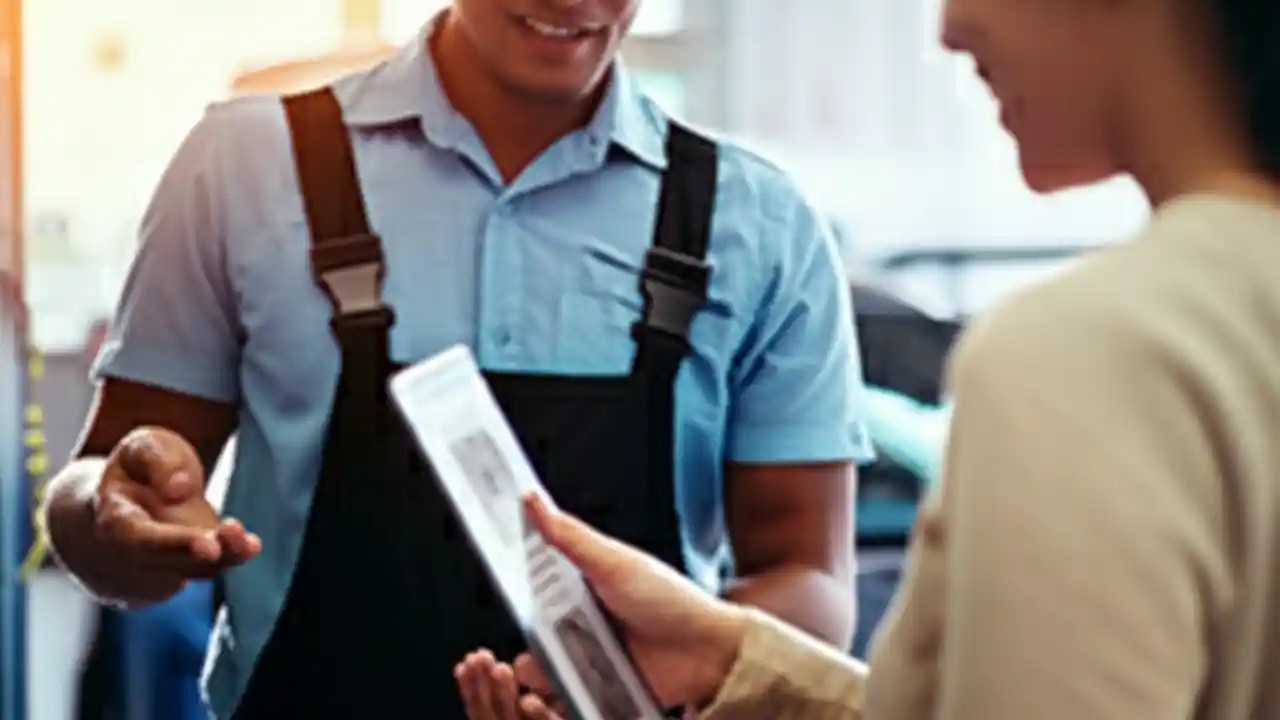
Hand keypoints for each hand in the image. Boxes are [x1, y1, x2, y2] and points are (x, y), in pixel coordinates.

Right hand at [93, 427, 259, 604]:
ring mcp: (157, 568)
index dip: (174, 544)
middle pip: (168, 563)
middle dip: (202, 554)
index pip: (140, 539)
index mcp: (115, 520)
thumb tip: (178, 488)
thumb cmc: (136, 470)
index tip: (208, 544)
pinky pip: (205, 571)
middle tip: (231, 536)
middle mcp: (133, 554)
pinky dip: (230, 559)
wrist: (127, 499)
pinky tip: (250, 545)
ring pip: (192, 572)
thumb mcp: (141, 448)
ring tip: (250, 542)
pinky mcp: (182, 569)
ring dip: (225, 558)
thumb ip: (157, 460)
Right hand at [456, 494, 746, 717]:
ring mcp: (592, 657)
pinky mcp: (600, 688)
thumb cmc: (671, 602)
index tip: (496, 586)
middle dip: (523, 643)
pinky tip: (553, 694)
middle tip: (518, 645)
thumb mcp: (613, 563)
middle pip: (535, 634)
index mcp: (581, 586)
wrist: (709, 654)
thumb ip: (569, 537)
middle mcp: (583, 622)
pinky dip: (556, 698)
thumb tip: (533, 499)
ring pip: (545, 669)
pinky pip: (567, 696)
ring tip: (535, 672)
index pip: (535, 584)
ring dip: (536, 673)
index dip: (514, 588)